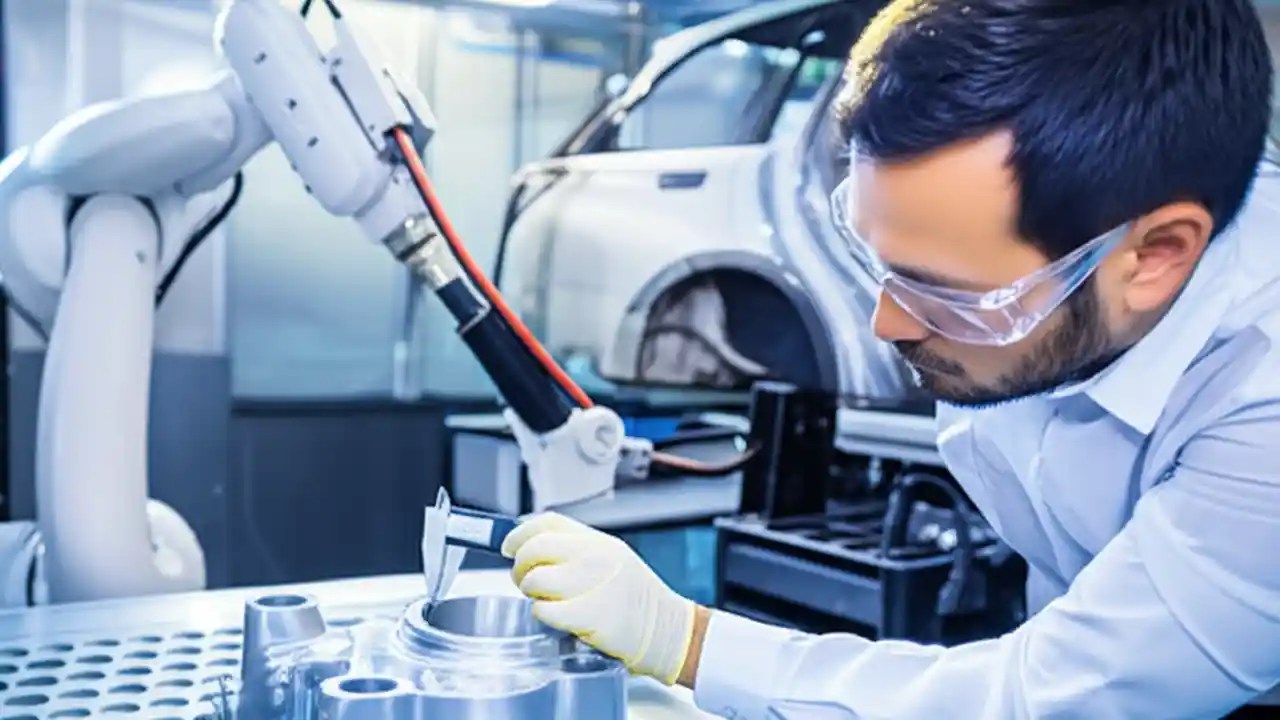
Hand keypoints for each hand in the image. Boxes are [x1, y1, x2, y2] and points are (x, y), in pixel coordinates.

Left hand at [500, 512, 695, 684]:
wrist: (668, 631)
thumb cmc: (636, 600)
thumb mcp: (612, 560)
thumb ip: (575, 551)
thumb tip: (528, 549)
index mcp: (599, 541)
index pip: (548, 522)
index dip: (519, 533)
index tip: (508, 546)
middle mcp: (597, 557)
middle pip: (535, 549)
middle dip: (519, 567)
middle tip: (524, 581)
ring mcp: (596, 585)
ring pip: (536, 580)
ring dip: (531, 593)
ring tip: (545, 601)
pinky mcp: (593, 616)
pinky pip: (545, 610)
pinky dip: (542, 614)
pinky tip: (555, 617)